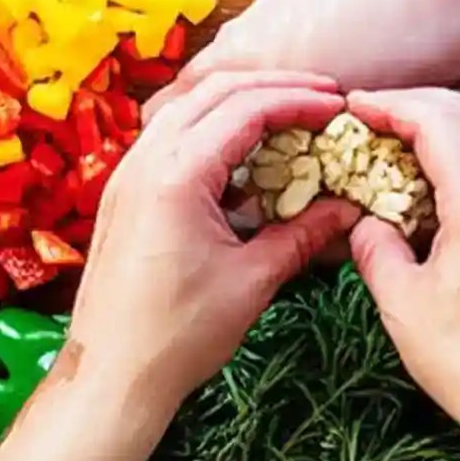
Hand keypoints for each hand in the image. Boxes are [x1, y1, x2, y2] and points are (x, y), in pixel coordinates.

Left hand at [0, 72, 359, 460]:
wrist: (111, 373)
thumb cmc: (180, 334)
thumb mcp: (252, 280)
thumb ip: (303, 234)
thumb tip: (348, 208)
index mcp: (177, 175)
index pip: (245, 108)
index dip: (298, 100)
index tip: (337, 105)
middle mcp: (145, 161)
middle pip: (213, 92)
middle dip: (271, 86)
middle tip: (320, 95)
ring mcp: (128, 174)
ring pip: (187, 108)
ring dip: (238, 101)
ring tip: (287, 112)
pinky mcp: (124, 193)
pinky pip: (170, 138)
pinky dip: (211, 129)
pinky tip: (242, 156)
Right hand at [346, 88, 459, 460]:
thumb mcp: (403, 304)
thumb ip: (375, 248)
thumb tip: (363, 221)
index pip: (436, 119)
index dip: (389, 103)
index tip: (354, 106)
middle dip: (415, 105)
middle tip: (371, 118)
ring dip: (449, 122)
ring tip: (406, 140)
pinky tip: (449, 173)